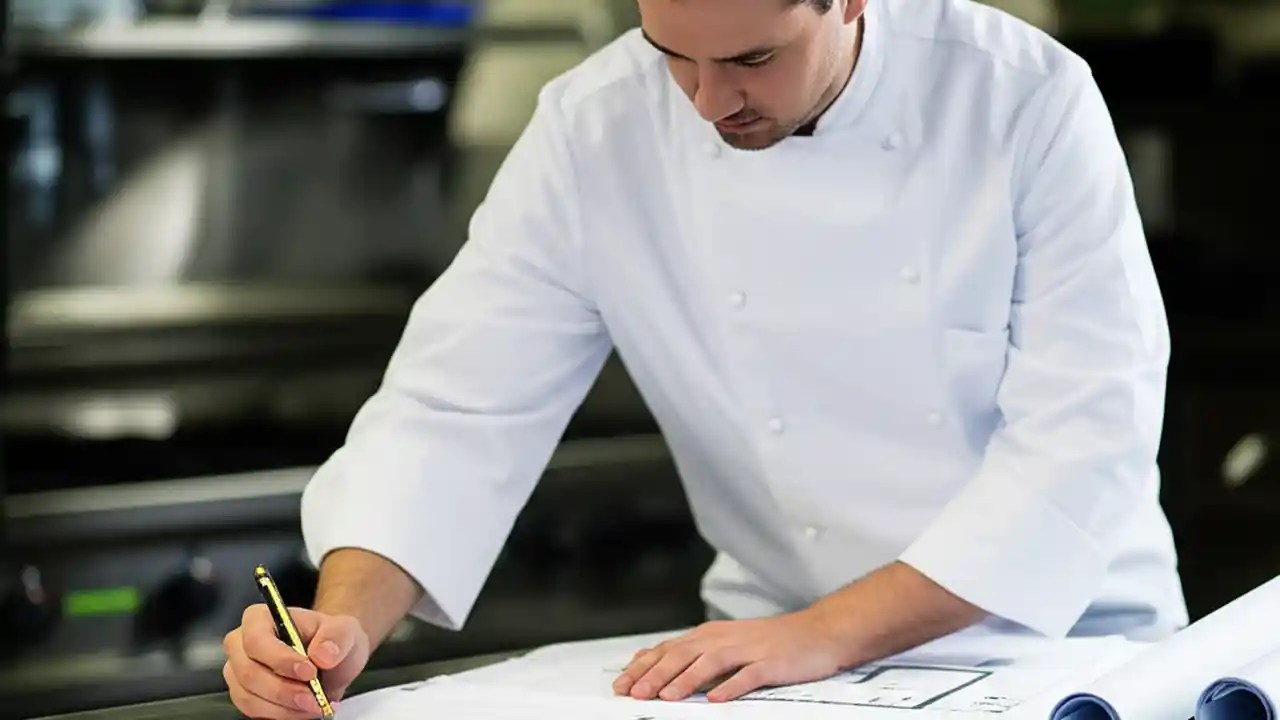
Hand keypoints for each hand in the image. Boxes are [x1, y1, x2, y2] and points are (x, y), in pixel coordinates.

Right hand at [223, 604, 371, 718]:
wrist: (331, 660)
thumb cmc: (329, 639)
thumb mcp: (344, 630)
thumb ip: (337, 636)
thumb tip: (323, 654)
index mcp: (259, 619)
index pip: (256, 641)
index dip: (280, 660)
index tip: (309, 672)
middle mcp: (241, 645)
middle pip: (249, 673)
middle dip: (283, 691)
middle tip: (314, 699)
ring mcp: (238, 673)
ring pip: (249, 698)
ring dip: (283, 708)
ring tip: (314, 706)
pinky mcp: (244, 696)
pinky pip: (254, 712)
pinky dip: (281, 715)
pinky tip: (304, 711)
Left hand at [612, 612, 848, 702]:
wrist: (818, 632)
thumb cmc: (769, 642)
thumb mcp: (724, 642)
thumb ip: (689, 651)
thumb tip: (648, 658)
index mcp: (710, 635)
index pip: (667, 650)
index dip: (642, 667)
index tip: (621, 685)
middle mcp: (724, 639)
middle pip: (683, 655)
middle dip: (656, 674)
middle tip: (634, 693)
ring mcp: (749, 650)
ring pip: (710, 662)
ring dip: (686, 679)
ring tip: (666, 697)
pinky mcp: (771, 663)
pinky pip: (748, 675)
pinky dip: (731, 686)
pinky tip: (716, 699)